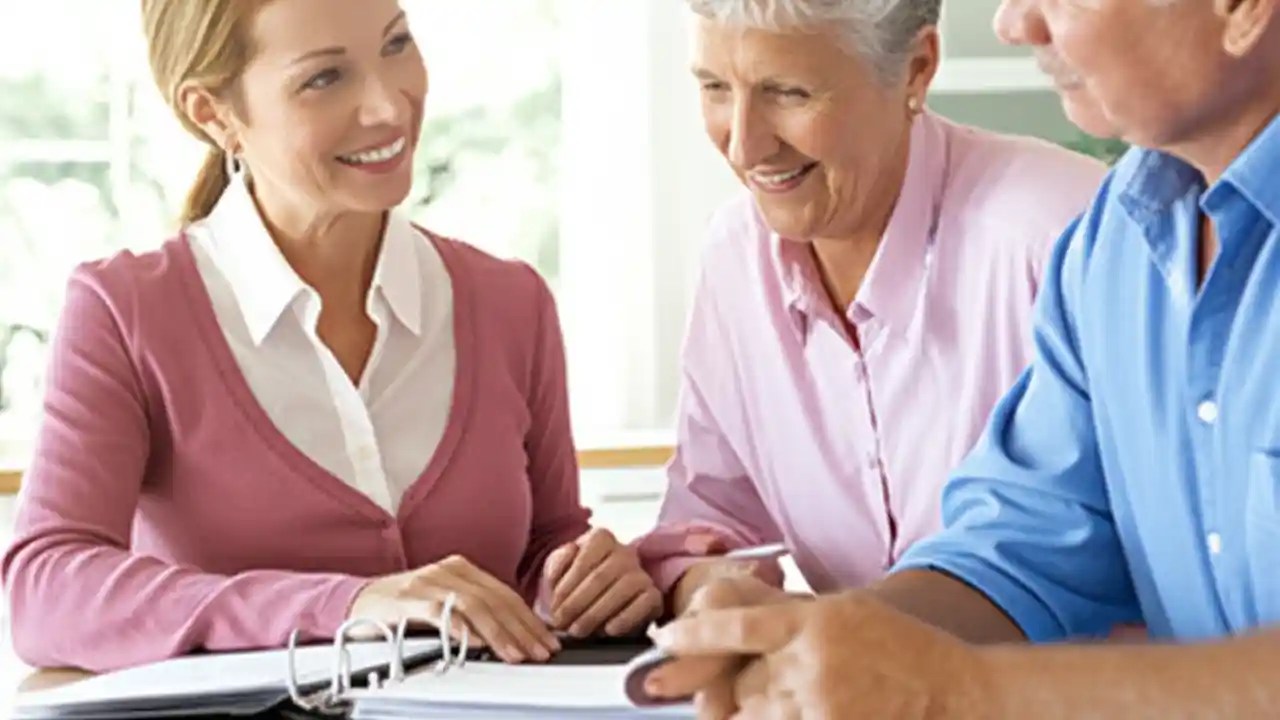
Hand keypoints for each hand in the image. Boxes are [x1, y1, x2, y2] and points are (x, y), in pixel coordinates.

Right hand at [348, 555, 559, 663]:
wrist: (355, 601)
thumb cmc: (404, 608)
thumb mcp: (445, 604)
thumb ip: (475, 613)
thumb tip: (515, 635)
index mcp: (462, 569)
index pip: (505, 594)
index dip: (530, 619)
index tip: (548, 640)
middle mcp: (448, 571)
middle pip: (496, 599)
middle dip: (523, 628)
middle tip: (541, 651)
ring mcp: (428, 583)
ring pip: (474, 606)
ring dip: (500, 633)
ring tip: (517, 654)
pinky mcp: (408, 600)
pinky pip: (441, 613)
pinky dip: (461, 629)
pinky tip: (477, 644)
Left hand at [542, 528, 662, 636]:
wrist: (598, 604)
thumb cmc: (577, 584)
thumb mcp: (559, 570)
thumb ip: (557, 562)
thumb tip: (566, 559)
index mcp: (600, 539)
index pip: (583, 559)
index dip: (566, 586)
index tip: (554, 607)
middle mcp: (625, 552)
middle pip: (599, 577)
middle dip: (576, 604)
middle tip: (562, 624)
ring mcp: (641, 573)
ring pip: (620, 590)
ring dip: (595, 614)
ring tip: (578, 631)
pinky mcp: (653, 595)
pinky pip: (643, 605)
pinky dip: (625, 619)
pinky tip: (608, 630)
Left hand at [646, 592, 992, 719]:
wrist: (956, 690)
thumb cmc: (898, 646)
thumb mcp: (842, 610)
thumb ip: (782, 611)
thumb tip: (719, 607)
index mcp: (813, 620)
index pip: (735, 625)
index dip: (693, 635)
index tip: (665, 640)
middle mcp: (811, 661)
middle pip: (736, 682)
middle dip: (726, 689)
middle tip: (733, 690)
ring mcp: (820, 703)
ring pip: (751, 717)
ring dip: (752, 715)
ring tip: (796, 699)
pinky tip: (804, 709)